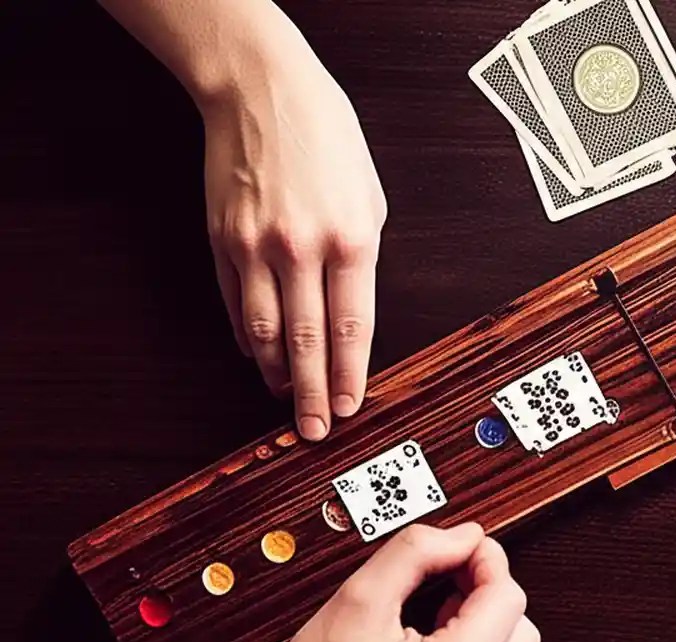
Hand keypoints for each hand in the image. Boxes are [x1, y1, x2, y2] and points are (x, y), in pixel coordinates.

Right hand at [202, 54, 386, 440]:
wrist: (263, 93)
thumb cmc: (327, 138)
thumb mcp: (369, 197)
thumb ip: (363, 256)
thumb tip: (353, 309)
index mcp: (351, 241)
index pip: (353, 329)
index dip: (350, 377)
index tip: (349, 407)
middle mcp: (302, 251)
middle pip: (309, 342)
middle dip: (313, 394)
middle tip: (314, 429)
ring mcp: (256, 249)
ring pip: (264, 332)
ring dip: (277, 372)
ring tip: (287, 398)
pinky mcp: (222, 242)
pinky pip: (234, 305)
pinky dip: (246, 338)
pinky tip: (258, 357)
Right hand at [221, 524, 545, 641]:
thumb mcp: (357, 601)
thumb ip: (417, 552)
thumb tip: (468, 536)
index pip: (507, 596)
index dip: (486, 560)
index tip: (463, 551)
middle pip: (523, 627)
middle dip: (488, 597)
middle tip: (444, 588)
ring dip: (494, 634)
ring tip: (441, 628)